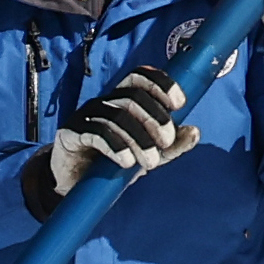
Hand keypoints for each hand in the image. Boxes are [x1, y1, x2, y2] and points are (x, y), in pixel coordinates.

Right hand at [19, 67, 191, 217]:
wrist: (73, 186)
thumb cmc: (110, 166)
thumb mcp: (146, 156)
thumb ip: (171, 147)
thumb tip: (194, 132)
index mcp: (121, 101)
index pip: (140, 77)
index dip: (161, 84)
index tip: (179, 104)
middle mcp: (104, 104)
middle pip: (132, 97)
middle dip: (155, 118)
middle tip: (166, 142)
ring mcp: (85, 117)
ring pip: (117, 116)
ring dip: (139, 139)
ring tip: (149, 162)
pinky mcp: (70, 134)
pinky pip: (96, 133)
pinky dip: (116, 147)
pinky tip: (126, 162)